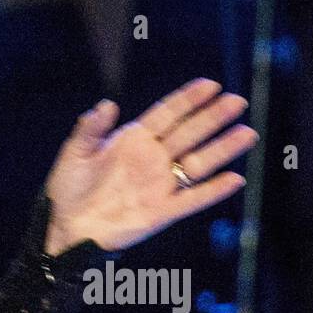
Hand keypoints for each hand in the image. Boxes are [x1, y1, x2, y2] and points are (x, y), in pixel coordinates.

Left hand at [42, 78, 257, 256]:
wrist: (66, 227)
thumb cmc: (68, 188)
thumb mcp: (75, 153)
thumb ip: (90, 128)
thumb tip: (107, 104)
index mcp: (132, 140)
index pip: (167, 114)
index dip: (188, 99)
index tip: (210, 85)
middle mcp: (152, 159)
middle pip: (189, 133)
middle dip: (213, 117)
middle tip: (237, 101)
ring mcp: (160, 184)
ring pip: (198, 163)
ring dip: (222, 149)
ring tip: (247, 133)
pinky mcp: (162, 211)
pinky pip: (193, 199)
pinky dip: (213, 190)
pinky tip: (235, 179)